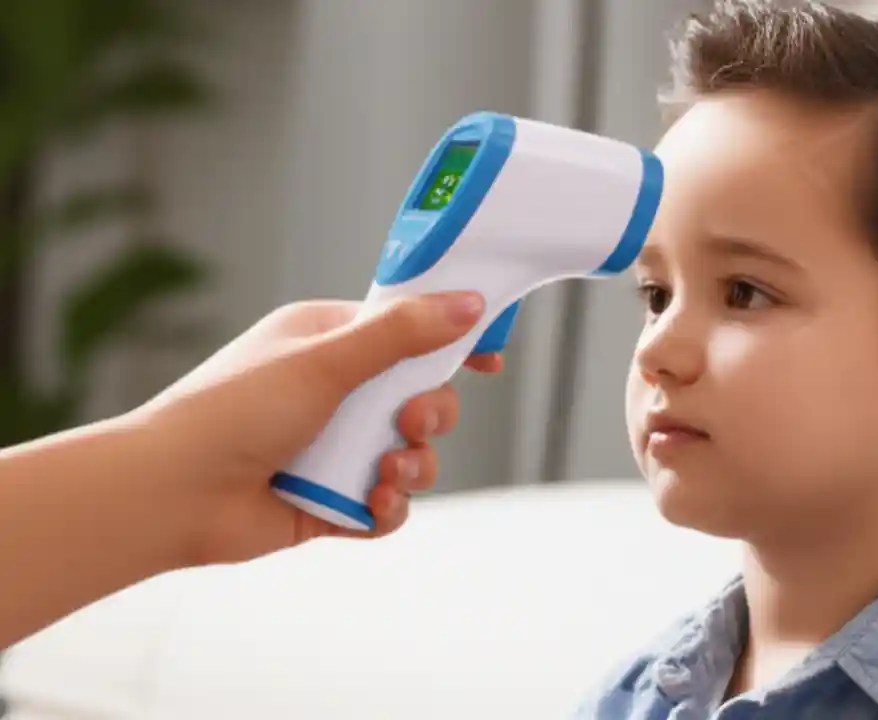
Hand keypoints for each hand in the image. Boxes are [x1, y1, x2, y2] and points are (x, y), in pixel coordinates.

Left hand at [129, 291, 502, 566]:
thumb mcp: (325, 360)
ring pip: (412, 454)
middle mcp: (336, 391)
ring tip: (383, 473)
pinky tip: (368, 504)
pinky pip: (388, 504)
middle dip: (430, 415)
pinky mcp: (331, 498)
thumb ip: (402, 333)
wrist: (171, 494)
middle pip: (422, 396)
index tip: (489, 360)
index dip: (453, 343)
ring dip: (412, 466)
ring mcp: (335, 446)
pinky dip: (388, 507)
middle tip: (409, 424)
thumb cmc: (233, 411)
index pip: (410, 331)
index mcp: (331, 342)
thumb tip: (468, 303)